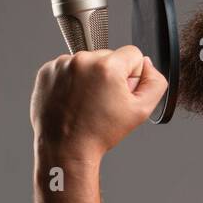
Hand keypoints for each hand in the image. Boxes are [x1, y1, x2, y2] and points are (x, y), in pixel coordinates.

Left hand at [30, 45, 167, 159]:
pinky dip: (72, 81)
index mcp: (108, 67)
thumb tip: (147, 65)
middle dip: (110, 75)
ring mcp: (62, 64)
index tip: (121, 93)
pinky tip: (73, 100)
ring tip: (86, 103)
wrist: (66, 148)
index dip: (132, 76)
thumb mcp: (142, 111)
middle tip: (103, 102)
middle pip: (109, 56)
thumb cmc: (101, 133)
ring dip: (90, 78)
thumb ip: (155, 82)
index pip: (133, 54)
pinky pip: (68, 68)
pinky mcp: (47, 71)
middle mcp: (83, 60)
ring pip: (88, 62)